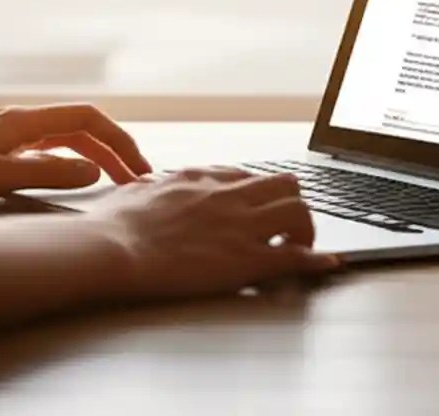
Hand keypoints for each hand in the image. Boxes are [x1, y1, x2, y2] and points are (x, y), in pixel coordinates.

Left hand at [0, 104, 153, 206]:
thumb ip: (47, 172)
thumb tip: (95, 169)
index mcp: (21, 121)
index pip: (88, 119)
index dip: (120, 141)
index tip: (140, 171)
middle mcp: (16, 122)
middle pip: (80, 128)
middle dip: (114, 151)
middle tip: (138, 182)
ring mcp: (4, 135)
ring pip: (64, 140)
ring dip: (94, 157)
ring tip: (115, 183)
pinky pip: (46, 151)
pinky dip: (70, 162)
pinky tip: (71, 179)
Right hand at [91, 167, 340, 297]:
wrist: (111, 247)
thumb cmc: (112, 224)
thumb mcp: (135, 191)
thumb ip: (151, 187)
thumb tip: (147, 186)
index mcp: (201, 179)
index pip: (247, 176)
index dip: (260, 194)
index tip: (261, 206)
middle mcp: (228, 196)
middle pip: (285, 183)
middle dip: (291, 203)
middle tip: (287, 226)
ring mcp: (240, 226)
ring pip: (299, 211)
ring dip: (305, 229)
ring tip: (300, 246)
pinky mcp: (244, 260)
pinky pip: (294, 255)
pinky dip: (316, 260)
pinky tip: (327, 263)